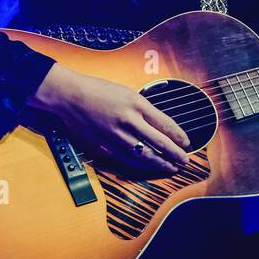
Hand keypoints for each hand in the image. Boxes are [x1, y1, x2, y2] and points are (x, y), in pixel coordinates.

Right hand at [29, 64, 191, 175]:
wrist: (70, 96)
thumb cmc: (98, 90)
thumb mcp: (127, 93)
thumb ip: (144, 109)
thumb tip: (160, 125)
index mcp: (137, 104)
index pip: (165, 124)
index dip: (179, 136)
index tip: (187, 143)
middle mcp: (129, 120)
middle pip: (159, 142)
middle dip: (175, 154)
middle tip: (185, 160)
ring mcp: (116, 135)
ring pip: (145, 155)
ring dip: (161, 163)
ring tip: (172, 167)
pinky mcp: (105, 145)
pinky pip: (127, 159)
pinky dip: (141, 165)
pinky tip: (149, 166)